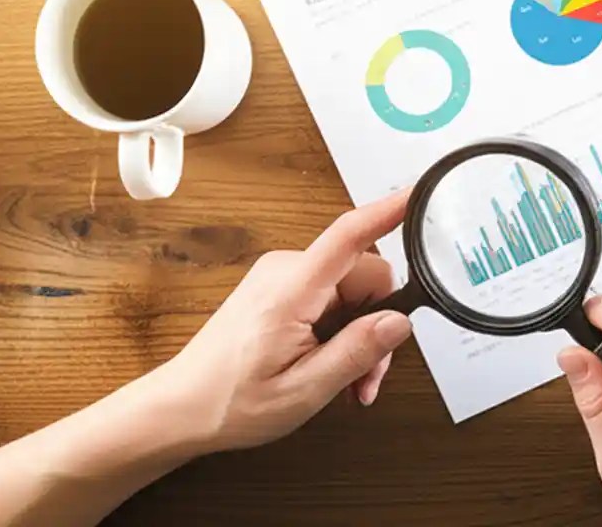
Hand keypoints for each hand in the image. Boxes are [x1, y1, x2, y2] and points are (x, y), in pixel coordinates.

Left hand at [161, 191, 414, 452]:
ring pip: (354, 293)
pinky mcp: (282, 288)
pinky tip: (333, 368)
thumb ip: (356, 352)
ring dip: (360, 337)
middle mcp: (287, 270)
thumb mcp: (304, 390)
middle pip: (366, 277)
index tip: (420, 193)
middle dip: (378, 325)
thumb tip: (399, 322)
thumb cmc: (230, 402)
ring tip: (348, 382)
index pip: (350, 235)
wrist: (181, 408)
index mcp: (292, 289)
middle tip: (369, 375)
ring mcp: (283, 277)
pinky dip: (342, 333)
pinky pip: (333, 299)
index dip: (389, 210)